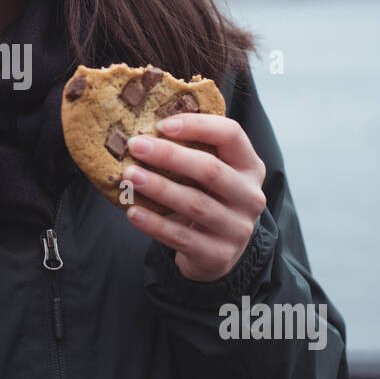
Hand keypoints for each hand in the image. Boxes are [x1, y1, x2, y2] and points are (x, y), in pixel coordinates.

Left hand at [120, 114, 266, 281]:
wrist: (219, 252)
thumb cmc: (209, 199)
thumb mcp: (212, 173)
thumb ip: (193, 150)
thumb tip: (147, 127)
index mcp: (250, 166)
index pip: (231, 135)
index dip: (197, 125)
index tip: (161, 124)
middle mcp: (249, 196)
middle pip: (211, 170)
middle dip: (170, 155)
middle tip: (136, 145)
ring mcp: (236, 228)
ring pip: (195, 204)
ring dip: (159, 187)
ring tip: (130, 176)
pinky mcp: (218, 254)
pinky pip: (181, 236)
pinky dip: (154, 223)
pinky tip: (133, 211)